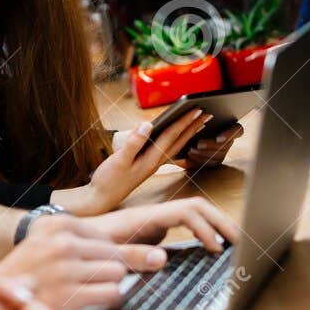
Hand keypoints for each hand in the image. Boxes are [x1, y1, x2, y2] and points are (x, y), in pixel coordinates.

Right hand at [0, 214, 173, 309]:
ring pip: (118, 274)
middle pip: (116, 256)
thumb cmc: (30, 274)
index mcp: (58, 224)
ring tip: (82, 291)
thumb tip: (159, 257)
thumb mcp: (53, 246)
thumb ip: (98, 245)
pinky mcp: (68, 296)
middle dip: (109, 272)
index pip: (108, 237)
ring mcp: (64, 269)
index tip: (98, 265)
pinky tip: (84, 302)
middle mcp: (61, 242)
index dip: (108, 256)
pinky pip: (112, 294)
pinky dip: (104, 300)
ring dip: (106, 286)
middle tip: (85, 282)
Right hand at [51, 112, 210, 214]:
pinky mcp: (145, 166)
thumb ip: (133, 143)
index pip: (171, 136)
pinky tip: (178, 140)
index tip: (197, 109)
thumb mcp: (118, 160)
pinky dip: (174, 142)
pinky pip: (165, 151)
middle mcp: (155, 162)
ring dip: (187, 134)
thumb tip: (147, 124)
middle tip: (208, 113)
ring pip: (174, 146)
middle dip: (193, 126)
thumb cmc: (108, 181)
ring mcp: (151, 165)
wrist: (101, 199)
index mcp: (151, 159)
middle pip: (178, 141)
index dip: (184, 121)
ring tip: (198, 124)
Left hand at [79, 197, 238, 253]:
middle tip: (240, 243)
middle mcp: (153, 215)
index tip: (216, 249)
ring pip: (194, 214)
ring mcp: (154, 222)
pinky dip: (203, 232)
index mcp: (145, 216)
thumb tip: (162, 258)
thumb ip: (131, 255)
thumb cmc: (84, 248)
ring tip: (233, 244)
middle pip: (197, 207)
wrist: (66, 242)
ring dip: (215, 224)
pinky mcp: (152, 232)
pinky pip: (185, 225)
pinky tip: (211, 248)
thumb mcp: (105, 254)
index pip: (186, 212)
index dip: (205, 227)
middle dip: (220, 221)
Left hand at [178, 123, 241, 167]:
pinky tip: (190, 156)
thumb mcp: (196, 120)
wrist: (185, 139)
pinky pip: (211, 164)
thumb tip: (198, 115)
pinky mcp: (215, 161)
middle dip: (211, 146)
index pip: (238, 130)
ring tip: (191, 149)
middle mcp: (228, 141)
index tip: (218, 138)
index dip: (230, 134)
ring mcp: (222, 152)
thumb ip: (200, 118)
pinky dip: (200, 160)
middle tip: (198, 144)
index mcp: (230, 127)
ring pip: (218, 157)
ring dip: (204, 153)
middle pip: (225, 146)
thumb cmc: (192, 123)